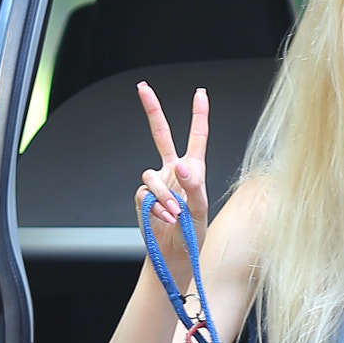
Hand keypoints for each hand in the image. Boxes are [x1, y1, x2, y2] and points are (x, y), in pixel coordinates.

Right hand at [135, 81, 209, 286]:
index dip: (198, 115)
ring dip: (165, 195)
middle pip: (160, 134)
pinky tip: (166, 218)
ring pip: (152, 176)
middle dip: (152, 110)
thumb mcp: (201, 210)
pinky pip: (145, 194)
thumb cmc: (192, 233)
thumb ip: (194, 186)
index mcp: (193, 170)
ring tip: (176, 213)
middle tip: (142, 87)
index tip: (200, 93)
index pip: (196, 137)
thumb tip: (180, 166)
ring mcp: (157, 183)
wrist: (174, 256)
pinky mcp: (143, 198)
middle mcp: (172, 171)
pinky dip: (157, 206)